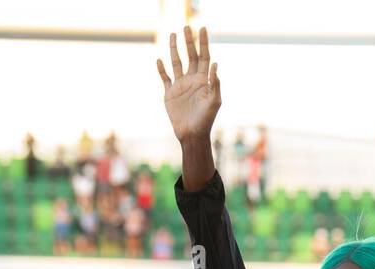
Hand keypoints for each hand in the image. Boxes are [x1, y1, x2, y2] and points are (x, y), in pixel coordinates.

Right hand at [157, 26, 220, 143]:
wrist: (192, 135)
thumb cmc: (206, 120)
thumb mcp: (214, 102)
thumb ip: (215, 84)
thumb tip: (215, 64)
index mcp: (204, 81)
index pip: (204, 57)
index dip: (204, 43)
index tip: (202, 28)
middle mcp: (192, 80)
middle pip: (191, 56)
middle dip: (189, 41)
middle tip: (187, 27)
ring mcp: (181, 86)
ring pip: (177, 63)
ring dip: (175, 49)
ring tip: (173, 35)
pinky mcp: (170, 93)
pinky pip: (165, 78)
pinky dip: (161, 69)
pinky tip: (159, 60)